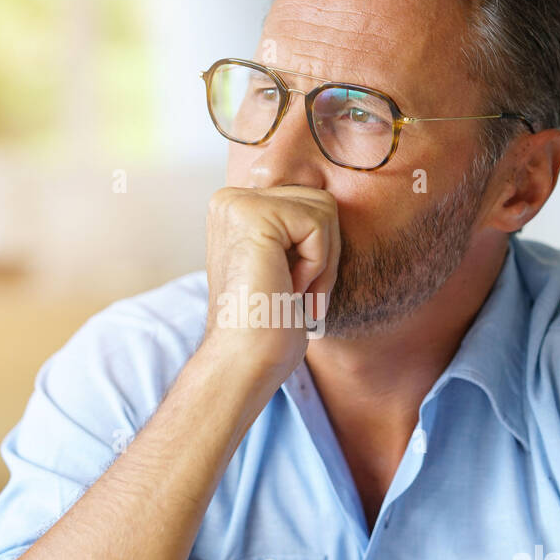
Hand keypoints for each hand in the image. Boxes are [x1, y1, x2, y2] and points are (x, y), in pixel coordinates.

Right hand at [201, 185, 340, 386]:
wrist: (244, 360)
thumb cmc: (269, 325)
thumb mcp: (285, 264)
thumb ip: (297, 230)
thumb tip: (329, 200)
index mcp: (236, 209)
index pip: (310, 203)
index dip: (318, 251)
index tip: (292, 289)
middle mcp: (231, 199)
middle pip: (321, 201)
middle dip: (324, 254)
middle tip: (296, 292)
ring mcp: (239, 204)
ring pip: (324, 210)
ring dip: (321, 261)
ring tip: (291, 290)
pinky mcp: (254, 215)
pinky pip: (318, 225)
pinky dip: (316, 265)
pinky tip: (287, 287)